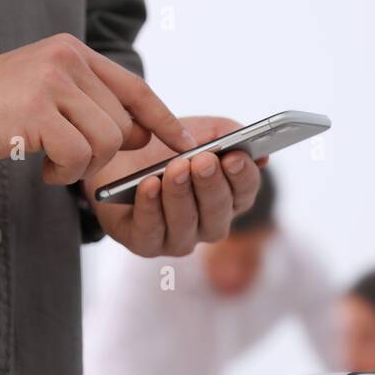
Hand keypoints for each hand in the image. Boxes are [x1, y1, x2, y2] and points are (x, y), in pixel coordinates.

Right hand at [0, 33, 193, 184]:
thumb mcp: (42, 93)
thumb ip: (89, 106)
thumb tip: (141, 133)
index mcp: (71, 51)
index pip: (135, 88)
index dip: (164, 120)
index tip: (184, 143)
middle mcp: (66, 59)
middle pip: (123, 125)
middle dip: (104, 156)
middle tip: (67, 160)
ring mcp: (52, 83)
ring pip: (106, 144)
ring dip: (82, 167)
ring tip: (51, 162)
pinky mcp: (36, 112)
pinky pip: (79, 158)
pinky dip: (64, 174)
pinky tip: (40, 167)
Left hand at [87, 115, 263, 257]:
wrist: (115, 158)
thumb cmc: (162, 147)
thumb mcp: (197, 131)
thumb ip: (227, 136)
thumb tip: (260, 156)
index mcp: (227, 197)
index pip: (244, 192)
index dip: (242, 176)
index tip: (235, 157)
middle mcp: (207, 224)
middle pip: (218, 212)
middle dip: (211, 186)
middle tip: (205, 160)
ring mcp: (178, 238)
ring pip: (186, 224)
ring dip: (181, 195)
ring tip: (176, 168)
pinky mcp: (145, 243)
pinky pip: (150, 231)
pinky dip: (150, 207)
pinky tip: (150, 185)